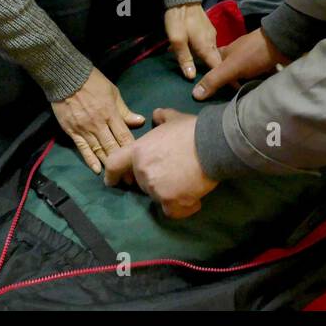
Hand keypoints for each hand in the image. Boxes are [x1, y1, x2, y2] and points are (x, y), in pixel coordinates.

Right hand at [50, 66, 145, 174]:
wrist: (66, 78)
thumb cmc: (93, 82)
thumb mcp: (113, 92)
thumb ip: (125, 110)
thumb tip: (140, 121)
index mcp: (110, 113)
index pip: (124, 136)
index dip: (131, 150)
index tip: (139, 162)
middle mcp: (98, 124)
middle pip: (112, 147)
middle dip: (122, 162)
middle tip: (129, 179)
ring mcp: (84, 129)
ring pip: (98, 150)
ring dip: (108, 164)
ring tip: (116, 178)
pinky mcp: (72, 132)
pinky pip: (82, 148)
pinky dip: (90, 159)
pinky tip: (96, 170)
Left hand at [103, 108, 217, 217]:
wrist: (212, 144)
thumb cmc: (192, 130)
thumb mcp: (174, 118)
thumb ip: (162, 117)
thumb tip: (157, 115)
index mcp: (139, 151)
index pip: (114, 164)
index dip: (112, 175)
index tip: (113, 182)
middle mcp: (142, 171)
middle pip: (142, 183)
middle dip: (154, 180)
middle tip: (173, 174)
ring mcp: (155, 188)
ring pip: (157, 196)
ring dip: (170, 193)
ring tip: (188, 183)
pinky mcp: (170, 201)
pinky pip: (172, 211)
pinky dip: (181, 208)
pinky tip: (193, 200)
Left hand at [164, 2, 221, 81]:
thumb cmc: (179, 19)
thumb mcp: (177, 39)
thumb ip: (184, 57)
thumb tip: (191, 76)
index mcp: (206, 46)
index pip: (218, 66)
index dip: (225, 78)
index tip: (231, 89)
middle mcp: (212, 42)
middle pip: (216, 61)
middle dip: (216, 73)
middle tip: (214, 87)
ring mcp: (211, 36)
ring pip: (213, 53)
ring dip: (210, 64)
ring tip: (203, 75)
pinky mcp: (208, 31)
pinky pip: (209, 46)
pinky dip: (206, 54)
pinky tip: (197, 57)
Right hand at [191, 27, 289, 100]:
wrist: (284, 43)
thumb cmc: (254, 53)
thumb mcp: (232, 67)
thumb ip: (215, 80)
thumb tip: (194, 95)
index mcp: (225, 53)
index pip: (210, 65)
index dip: (206, 77)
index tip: (202, 94)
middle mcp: (236, 56)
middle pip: (226, 73)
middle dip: (224, 86)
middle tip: (219, 104)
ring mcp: (251, 60)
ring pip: (241, 76)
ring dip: (240, 87)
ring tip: (235, 105)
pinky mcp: (264, 66)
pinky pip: (255, 78)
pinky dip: (253, 85)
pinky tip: (252, 96)